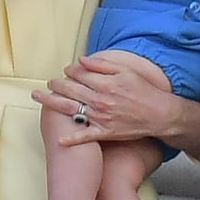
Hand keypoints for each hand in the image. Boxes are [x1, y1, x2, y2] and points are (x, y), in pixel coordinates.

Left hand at [31, 54, 170, 145]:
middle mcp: (100, 100)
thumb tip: (81, 60)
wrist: (160, 115)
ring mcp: (101, 117)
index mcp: (105, 83)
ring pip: (71, 109)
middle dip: (56, 85)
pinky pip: (85, 136)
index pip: (79, 74)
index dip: (69, 71)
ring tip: (39, 97)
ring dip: (52, 103)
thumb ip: (102, 65)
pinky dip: (72, 139)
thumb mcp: (126, 71)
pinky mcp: (105, 133)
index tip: (66, 71)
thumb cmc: (144, 91)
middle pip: (70, 90)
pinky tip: (59, 139)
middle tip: (48, 83)